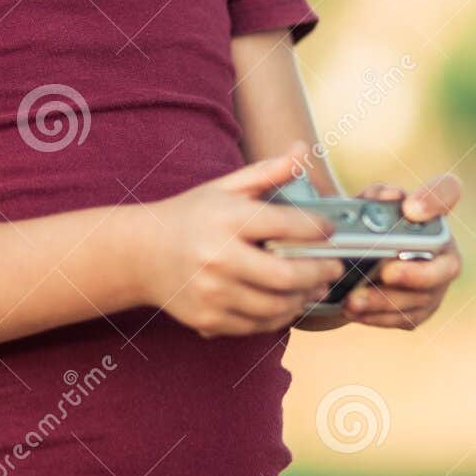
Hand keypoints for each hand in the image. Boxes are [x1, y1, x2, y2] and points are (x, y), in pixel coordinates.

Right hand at [144, 141, 345, 337]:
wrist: (141, 254)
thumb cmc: (190, 216)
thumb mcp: (225, 187)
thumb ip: (267, 172)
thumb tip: (302, 150)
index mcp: (226, 219)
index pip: (286, 225)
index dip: (318, 228)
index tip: (330, 230)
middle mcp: (218, 257)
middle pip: (287, 275)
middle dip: (320, 272)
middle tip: (334, 266)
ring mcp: (212, 292)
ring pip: (276, 306)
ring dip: (304, 297)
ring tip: (315, 286)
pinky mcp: (209, 319)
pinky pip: (258, 325)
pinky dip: (279, 316)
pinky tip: (288, 302)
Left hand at [341, 175, 462, 329]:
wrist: (354, 263)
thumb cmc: (365, 229)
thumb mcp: (362, 208)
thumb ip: (374, 198)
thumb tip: (390, 197)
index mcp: (431, 213)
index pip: (447, 191)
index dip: (435, 199)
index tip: (410, 209)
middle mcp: (444, 250)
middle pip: (449, 265)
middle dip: (417, 272)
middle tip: (386, 272)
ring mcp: (436, 284)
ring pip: (421, 298)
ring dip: (385, 300)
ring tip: (353, 299)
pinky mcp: (422, 310)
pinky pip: (405, 318)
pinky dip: (378, 317)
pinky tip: (355, 311)